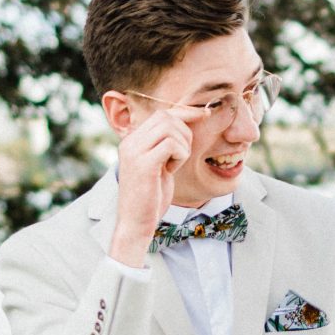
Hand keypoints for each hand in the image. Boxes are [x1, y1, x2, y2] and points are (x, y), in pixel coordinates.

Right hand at [110, 106, 199, 265]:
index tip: (204, 114)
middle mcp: (130, 142)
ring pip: (170, 128)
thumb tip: (186, 122)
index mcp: (131, 140)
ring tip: (174, 164)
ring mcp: (134, 151)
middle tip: (183, 154)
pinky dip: (180, 156)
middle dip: (185, 131)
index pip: (161, 114)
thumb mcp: (158, 165)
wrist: (135, 223)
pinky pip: (172, 144)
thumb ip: (165, 144)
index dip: (185, 111)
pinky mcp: (143, 163)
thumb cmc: (150, 197)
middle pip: (166, 116)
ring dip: (182, 145)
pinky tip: (171, 171)